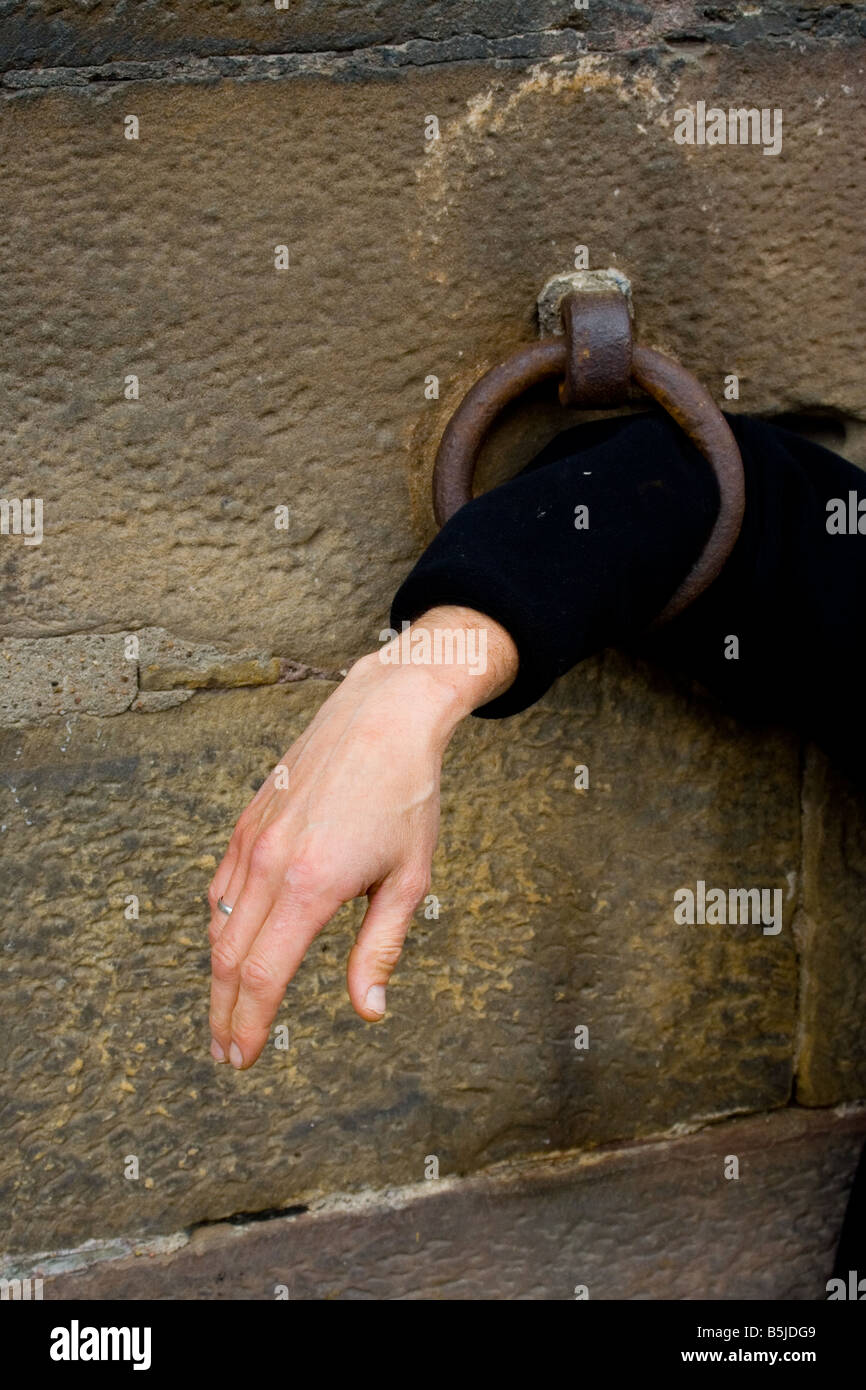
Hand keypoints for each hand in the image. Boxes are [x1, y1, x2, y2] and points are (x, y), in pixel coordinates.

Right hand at [207, 606, 517, 1068]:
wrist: (383, 716)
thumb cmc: (407, 797)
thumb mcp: (409, 879)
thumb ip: (380, 950)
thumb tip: (368, 1011)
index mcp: (313, 886)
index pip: (264, 976)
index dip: (249, 1025)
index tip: (243, 1059)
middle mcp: (271, 864)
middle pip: (229, 959)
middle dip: (224, 1014)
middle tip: (225, 1054)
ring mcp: (253, 839)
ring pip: (218, 924)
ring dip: (218, 975)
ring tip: (226, 1012)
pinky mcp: (248, 821)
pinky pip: (221, 886)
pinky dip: (220, 926)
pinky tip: (231, 946)